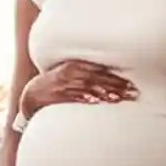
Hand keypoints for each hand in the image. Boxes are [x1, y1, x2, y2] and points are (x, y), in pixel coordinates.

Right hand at [21, 60, 137, 115]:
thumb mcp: (71, 75)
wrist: (32, 93)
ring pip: (88, 87)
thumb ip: (89, 76)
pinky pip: (73, 95)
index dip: (118, 78)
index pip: (101, 71)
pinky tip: (95, 101)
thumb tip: (113, 83)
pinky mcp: (57, 94)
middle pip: (98, 78)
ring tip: (118, 98)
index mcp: (76, 65)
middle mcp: (71, 72)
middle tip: (133, 93)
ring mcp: (64, 83)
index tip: (133, 85)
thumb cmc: (56, 84)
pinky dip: (84, 97)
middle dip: (116, 86)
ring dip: (104, 92)